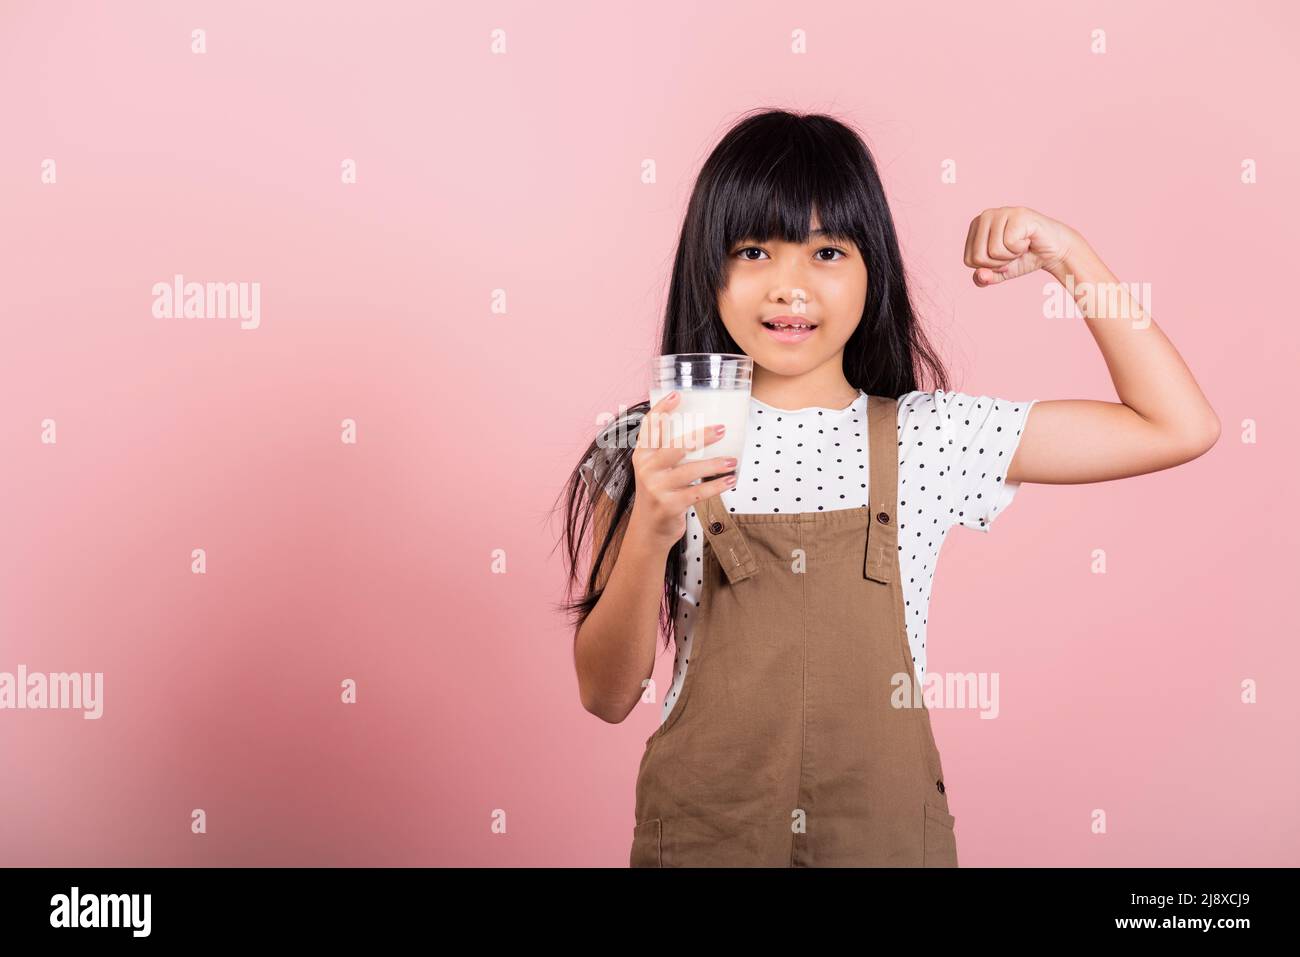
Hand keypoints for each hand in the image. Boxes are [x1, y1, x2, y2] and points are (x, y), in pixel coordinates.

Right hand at [628, 390, 737, 548]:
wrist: (649, 529)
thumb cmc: (659, 492)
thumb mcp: (655, 469)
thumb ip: (669, 451)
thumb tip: (703, 428)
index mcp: (642, 455)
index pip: (649, 427)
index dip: (662, 409)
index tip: (677, 395)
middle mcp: (647, 469)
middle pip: (674, 447)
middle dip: (700, 437)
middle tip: (721, 429)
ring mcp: (657, 488)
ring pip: (690, 471)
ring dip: (715, 465)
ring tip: (732, 460)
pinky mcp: (669, 505)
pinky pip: (698, 492)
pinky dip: (717, 486)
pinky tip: (730, 480)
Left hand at [963, 206, 1082, 286]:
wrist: (1053, 251)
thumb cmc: (1024, 258)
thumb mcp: (999, 273)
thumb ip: (985, 278)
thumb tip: (980, 275)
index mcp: (975, 228)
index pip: (969, 260)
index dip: (989, 267)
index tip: (1003, 257)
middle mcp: (984, 216)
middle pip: (978, 257)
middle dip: (999, 263)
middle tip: (1013, 252)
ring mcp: (1001, 212)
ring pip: (993, 251)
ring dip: (1011, 255)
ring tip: (1021, 245)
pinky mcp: (1017, 214)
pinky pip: (1009, 243)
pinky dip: (1021, 248)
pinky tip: (1028, 239)